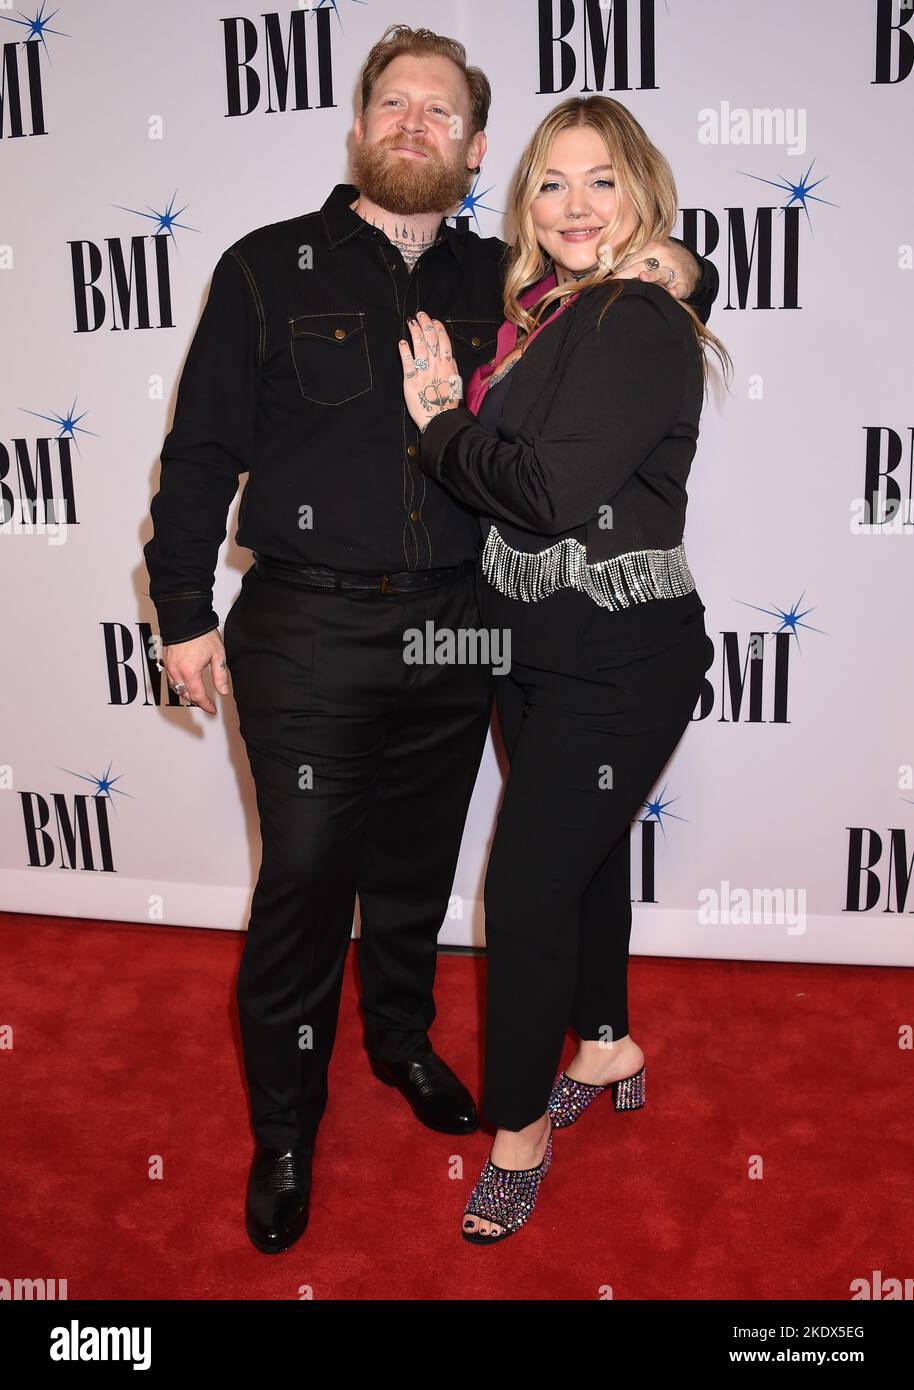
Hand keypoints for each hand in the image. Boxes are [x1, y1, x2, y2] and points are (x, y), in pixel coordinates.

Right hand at [162, 629, 229, 715]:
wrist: (185, 617)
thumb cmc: (201, 633)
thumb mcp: (218, 655)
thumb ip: (220, 675)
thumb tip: (224, 691)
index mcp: (190, 672)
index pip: (198, 696)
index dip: (206, 706)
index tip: (212, 709)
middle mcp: (177, 671)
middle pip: (186, 695)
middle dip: (197, 701)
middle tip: (206, 703)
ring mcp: (169, 666)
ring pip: (176, 688)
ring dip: (187, 694)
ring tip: (197, 696)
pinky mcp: (166, 660)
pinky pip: (171, 679)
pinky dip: (178, 685)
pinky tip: (185, 683)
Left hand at [399, 310, 462, 432]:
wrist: (439, 419)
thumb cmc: (448, 403)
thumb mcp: (455, 383)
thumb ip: (450, 367)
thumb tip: (447, 355)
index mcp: (447, 366)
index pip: (443, 342)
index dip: (438, 329)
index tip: (434, 321)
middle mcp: (436, 366)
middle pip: (431, 340)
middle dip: (425, 325)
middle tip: (420, 315)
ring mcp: (423, 372)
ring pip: (419, 348)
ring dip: (415, 333)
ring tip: (411, 322)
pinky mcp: (411, 380)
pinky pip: (407, 362)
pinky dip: (405, 351)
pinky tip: (402, 342)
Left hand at [614, 239, 697, 300]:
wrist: (688, 263)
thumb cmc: (662, 259)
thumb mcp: (647, 252)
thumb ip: (628, 258)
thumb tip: (602, 262)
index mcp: (650, 247)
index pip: (631, 258)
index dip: (617, 267)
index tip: (606, 275)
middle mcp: (662, 256)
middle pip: (641, 266)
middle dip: (627, 274)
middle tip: (614, 280)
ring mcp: (673, 269)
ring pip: (660, 274)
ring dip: (652, 276)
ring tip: (643, 277)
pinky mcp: (683, 283)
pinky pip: (680, 287)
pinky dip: (676, 290)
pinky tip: (672, 293)